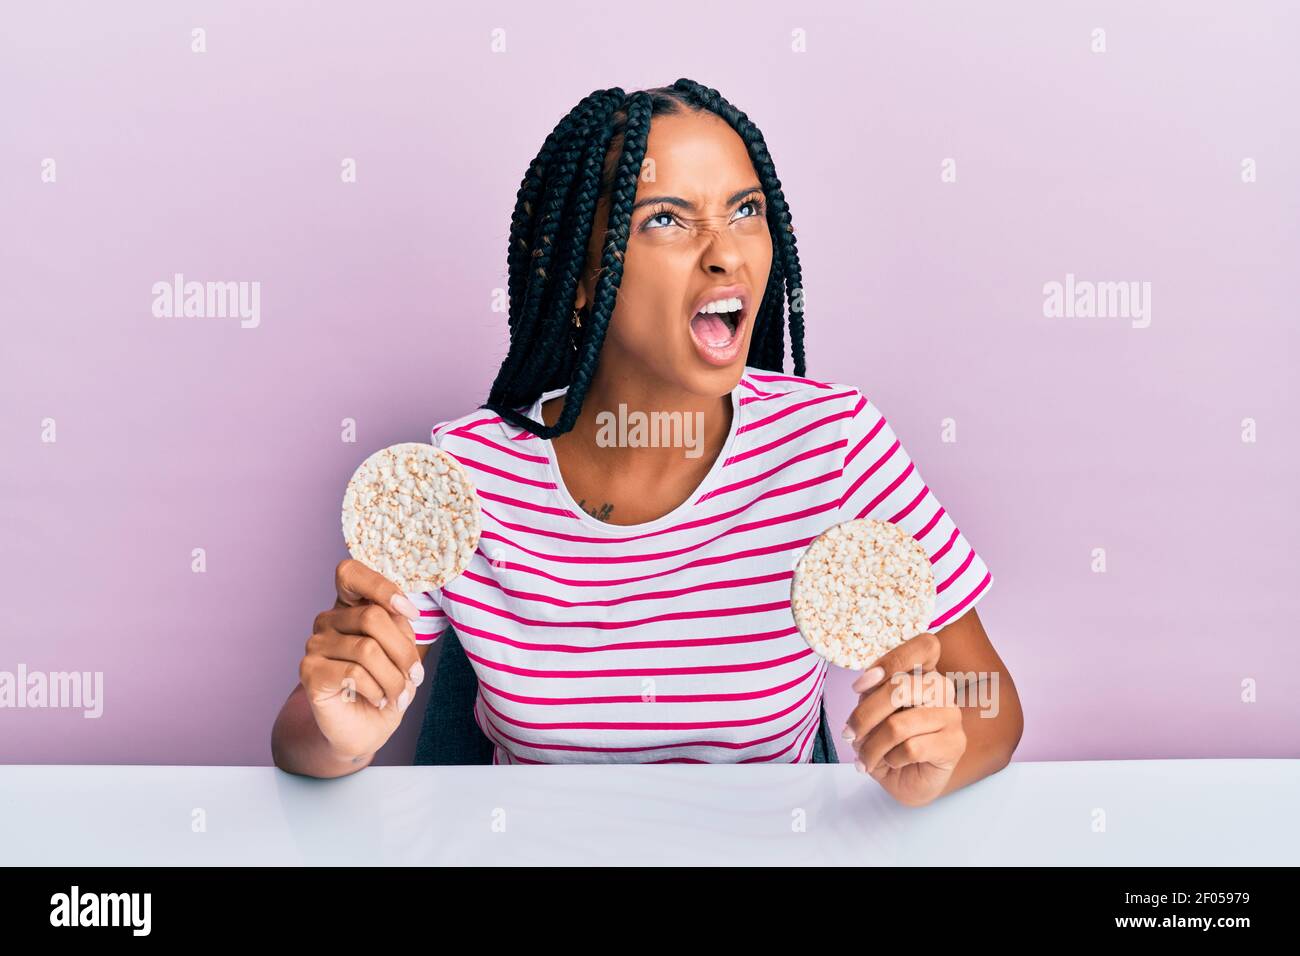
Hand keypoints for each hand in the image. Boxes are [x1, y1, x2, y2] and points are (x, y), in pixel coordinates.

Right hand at [298, 559, 425, 759]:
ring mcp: (315, 644)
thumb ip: (398, 626)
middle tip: (414, 677)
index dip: (382, 588)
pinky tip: (378, 699)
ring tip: (398, 695)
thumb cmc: (385, 687)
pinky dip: (376, 689)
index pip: (350, 573)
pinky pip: (353, 672)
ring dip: (393, 678)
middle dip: (403, 651)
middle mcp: (328, 620)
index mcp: (349, 606)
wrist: (362, 730)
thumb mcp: (400, 652)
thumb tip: (402, 612)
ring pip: (367, 649)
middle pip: (373, 616)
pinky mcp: (309, 671)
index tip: (410, 613)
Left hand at [841, 632, 966, 806]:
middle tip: (848, 734)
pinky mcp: (955, 744)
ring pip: (899, 725)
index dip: (891, 660)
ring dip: (872, 746)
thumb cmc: (886, 741)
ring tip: (864, 758)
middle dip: (864, 716)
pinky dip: (891, 759)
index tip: (861, 686)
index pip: (925, 645)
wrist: (905, 780)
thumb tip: (865, 684)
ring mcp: (952, 715)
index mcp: (924, 672)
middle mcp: (943, 688)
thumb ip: (872, 692)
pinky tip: (891, 763)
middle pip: (899, 688)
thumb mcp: (872, 710)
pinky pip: (911, 748)